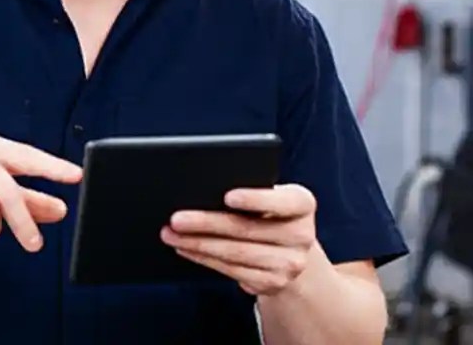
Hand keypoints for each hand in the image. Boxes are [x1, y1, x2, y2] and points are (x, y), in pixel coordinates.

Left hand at [161, 184, 318, 295]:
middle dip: (206, 223)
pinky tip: (185, 248)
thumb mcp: (266, 196)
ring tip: (170, 234)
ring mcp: (290, 263)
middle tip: (176, 219)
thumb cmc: (266, 211)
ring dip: (197, 244)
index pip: (284, 201)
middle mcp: (302, 235)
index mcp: (302, 204)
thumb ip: (247, 189)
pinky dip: (203, 258)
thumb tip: (201, 190)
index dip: (256, 199)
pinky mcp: (273, 283)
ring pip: (236, 253)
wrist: (287, 249)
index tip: (228, 196)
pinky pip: (231, 270)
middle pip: (248, 229)